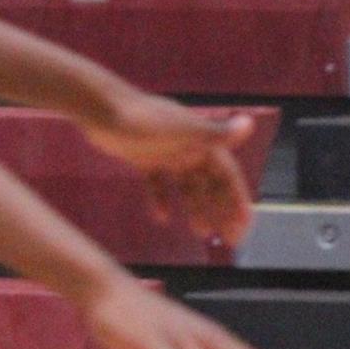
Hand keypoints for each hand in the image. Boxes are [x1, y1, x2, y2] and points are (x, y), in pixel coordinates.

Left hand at [81, 92, 256, 245]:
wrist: (101, 108)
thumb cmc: (143, 118)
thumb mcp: (181, 129)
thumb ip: (214, 132)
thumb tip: (249, 123)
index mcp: (202, 141)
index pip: (228, 176)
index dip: (238, 201)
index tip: (243, 227)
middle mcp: (187, 147)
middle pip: (210, 184)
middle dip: (221, 211)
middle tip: (227, 240)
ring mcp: (165, 152)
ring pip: (187, 186)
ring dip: (196, 208)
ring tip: (200, 233)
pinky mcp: (142, 157)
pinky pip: (157, 183)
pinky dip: (161, 199)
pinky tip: (161, 219)